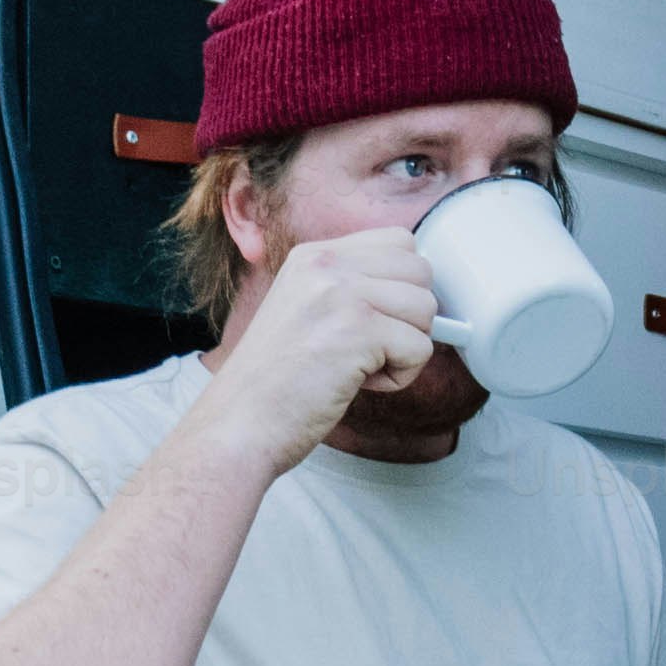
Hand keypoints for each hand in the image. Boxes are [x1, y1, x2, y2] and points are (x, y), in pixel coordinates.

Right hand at [195, 227, 437, 461]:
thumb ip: (350, 289)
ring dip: (404, 349)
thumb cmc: (274, 384)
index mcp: (313, 255)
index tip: (373, 321)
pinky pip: (420, 348)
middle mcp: (326, 264)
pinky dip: (399, 377)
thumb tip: (414, 294)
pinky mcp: (358, 330)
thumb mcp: (305, 310)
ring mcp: (342, 293)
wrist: (239, 424)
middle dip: (408, 318)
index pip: (398, 242)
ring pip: (426, 309)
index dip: (401, 286)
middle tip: (367, 349)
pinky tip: (357, 383)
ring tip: (359, 367)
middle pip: (420, 272)